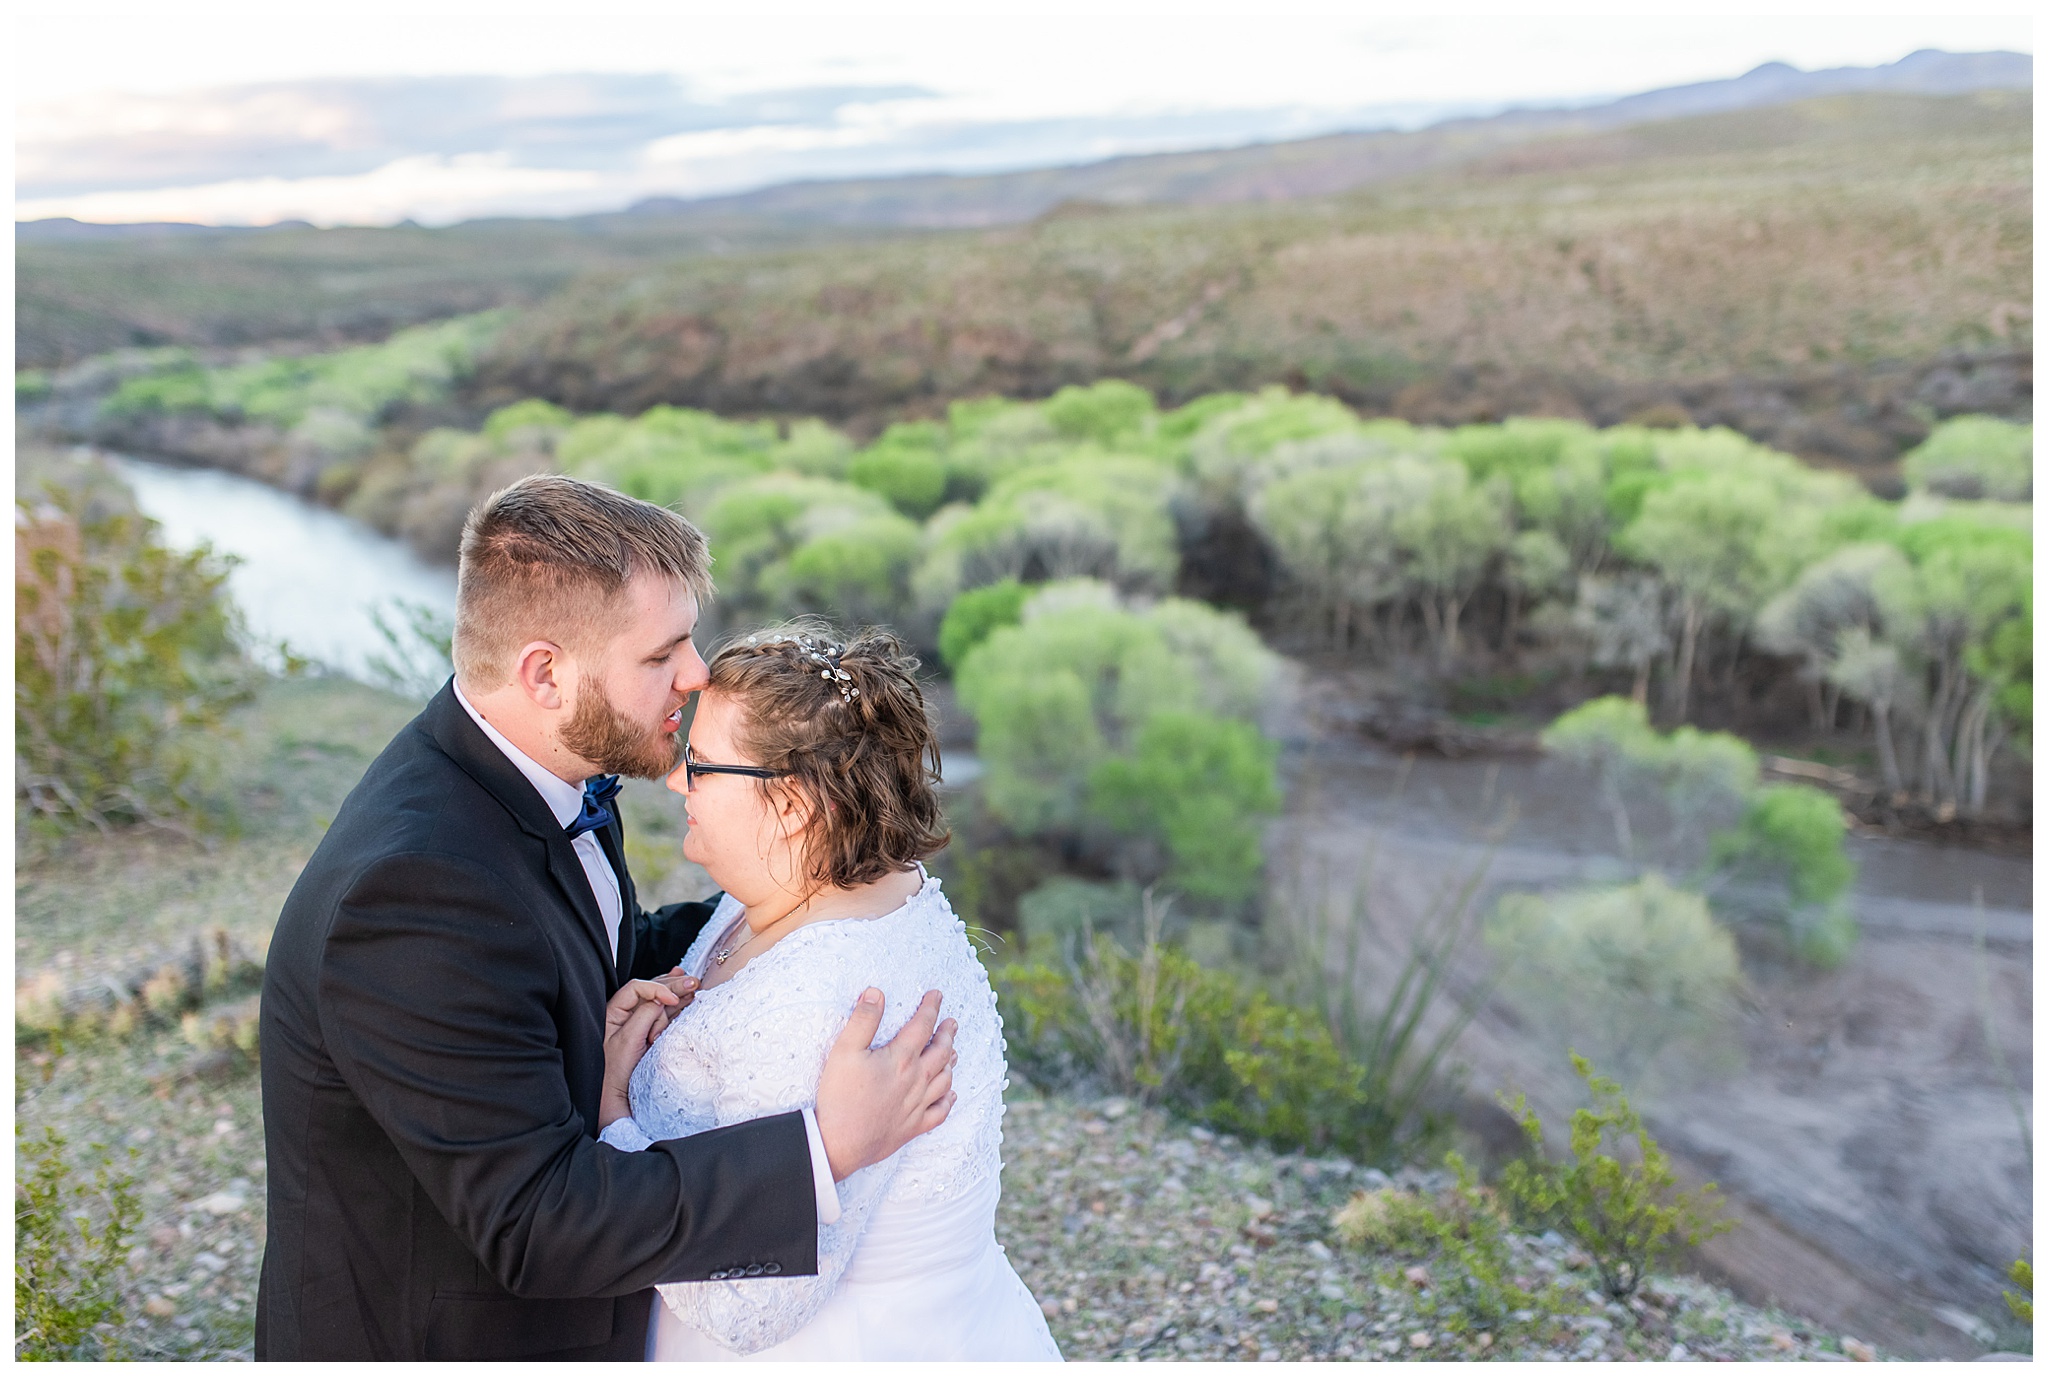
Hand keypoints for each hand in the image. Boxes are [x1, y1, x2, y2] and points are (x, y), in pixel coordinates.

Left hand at [599, 978, 689, 1128]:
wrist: (619, 1096)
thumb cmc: (615, 1071)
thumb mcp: (628, 1040)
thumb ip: (644, 1016)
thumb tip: (660, 999)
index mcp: (614, 1012)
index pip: (636, 988)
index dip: (656, 989)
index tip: (671, 999)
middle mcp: (627, 1014)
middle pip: (652, 991)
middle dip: (673, 986)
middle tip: (693, 983)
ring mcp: (641, 1023)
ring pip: (662, 1001)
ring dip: (679, 992)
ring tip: (694, 985)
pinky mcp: (652, 1033)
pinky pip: (667, 1014)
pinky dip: (678, 1004)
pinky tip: (686, 994)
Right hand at [813, 989, 957, 1180]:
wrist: (838, 1142)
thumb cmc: (839, 1095)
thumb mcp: (844, 1050)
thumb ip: (863, 1019)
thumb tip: (876, 992)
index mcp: (901, 1059)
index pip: (923, 1025)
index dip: (931, 1007)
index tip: (937, 994)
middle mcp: (916, 1080)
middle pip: (941, 1052)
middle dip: (948, 1034)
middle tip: (951, 1022)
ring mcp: (917, 1105)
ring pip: (944, 1080)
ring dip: (951, 1063)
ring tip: (953, 1052)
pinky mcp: (913, 1127)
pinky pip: (940, 1112)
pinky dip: (948, 1100)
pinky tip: (951, 1094)